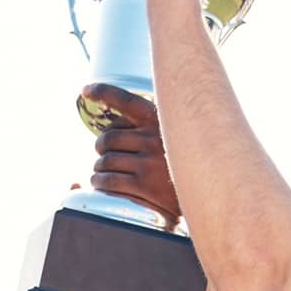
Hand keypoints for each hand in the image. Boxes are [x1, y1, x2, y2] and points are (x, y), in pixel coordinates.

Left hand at [82, 84, 179, 224]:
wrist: (203, 199)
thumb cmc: (180, 170)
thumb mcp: (173, 141)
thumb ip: (148, 130)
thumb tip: (112, 127)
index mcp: (161, 122)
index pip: (127, 101)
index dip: (103, 92)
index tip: (86, 90)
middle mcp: (154, 139)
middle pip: (106, 138)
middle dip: (101, 149)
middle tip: (104, 157)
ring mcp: (149, 163)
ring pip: (103, 162)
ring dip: (98, 170)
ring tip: (104, 175)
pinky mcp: (143, 185)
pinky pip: (107, 181)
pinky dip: (99, 184)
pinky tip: (103, 186)